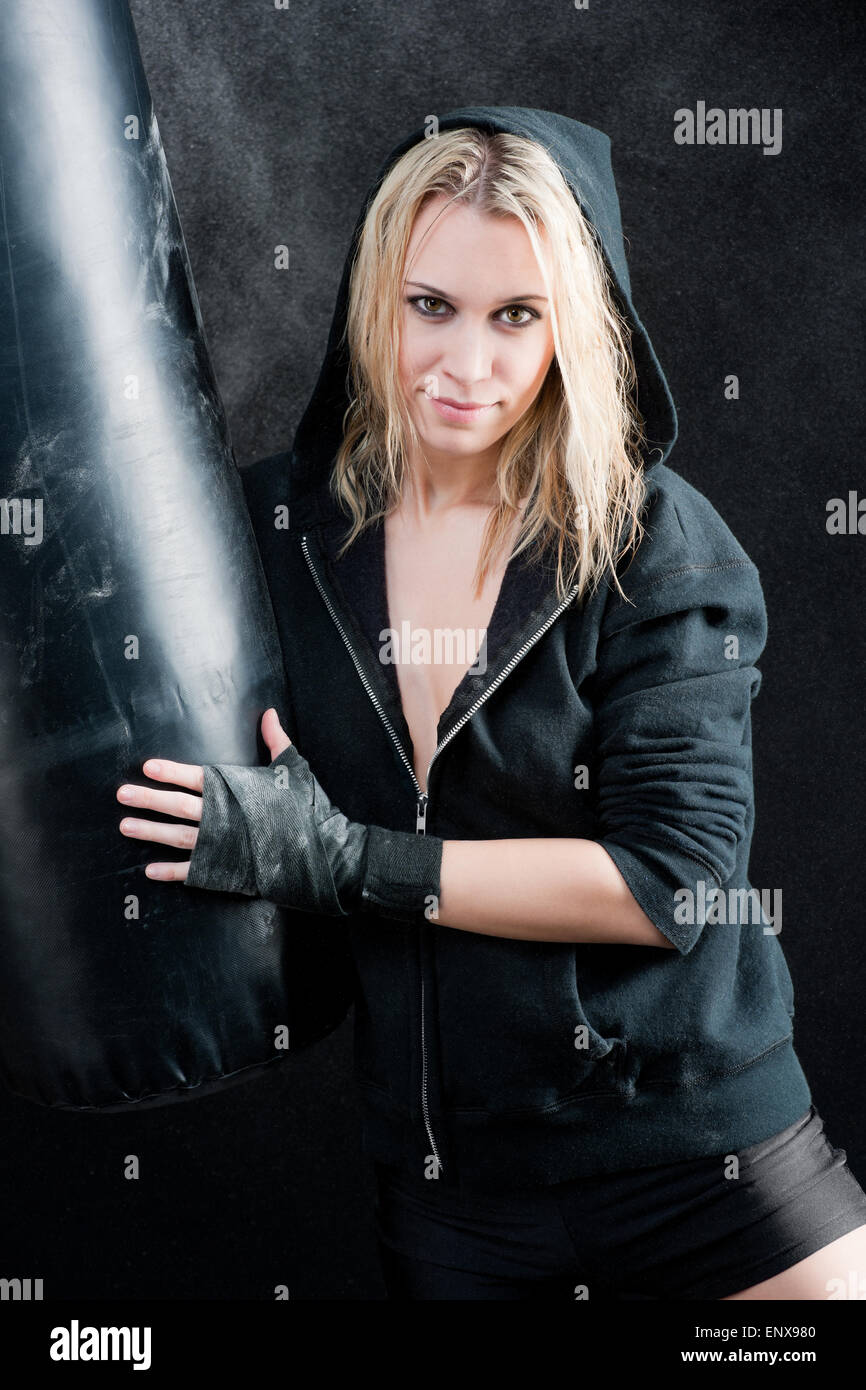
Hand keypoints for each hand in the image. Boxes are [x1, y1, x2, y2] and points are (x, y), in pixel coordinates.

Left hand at [116, 708, 291, 881]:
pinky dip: (169, 871)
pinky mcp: (224, 868)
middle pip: (178, 806)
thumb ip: (276, 740)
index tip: (148, 767)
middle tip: (122, 794)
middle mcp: (222, 817)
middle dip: (148, 799)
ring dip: (149, 831)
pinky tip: (149, 870)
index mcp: (235, 791)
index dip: (171, 772)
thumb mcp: (293, 768)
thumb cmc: (305, 808)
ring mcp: (220, 845)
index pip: (196, 777)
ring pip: (177, 836)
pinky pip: (191, 870)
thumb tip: (269, 713)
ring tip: (125, 825)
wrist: (317, 851)